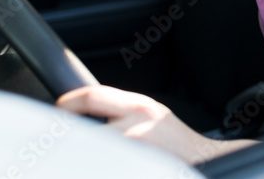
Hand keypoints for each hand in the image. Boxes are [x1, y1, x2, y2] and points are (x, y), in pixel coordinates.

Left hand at [57, 85, 256, 163]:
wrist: (206, 161)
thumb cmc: (178, 144)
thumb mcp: (153, 116)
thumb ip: (123, 113)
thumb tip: (87, 118)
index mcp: (141, 108)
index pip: (94, 96)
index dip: (71, 102)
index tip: (59, 109)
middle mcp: (136, 129)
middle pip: (85, 133)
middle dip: (71, 141)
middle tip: (57, 147)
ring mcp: (135, 153)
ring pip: (95, 155)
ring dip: (85, 160)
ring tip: (84, 160)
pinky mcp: (139, 166)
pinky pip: (108, 166)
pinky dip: (101, 166)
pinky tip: (104, 165)